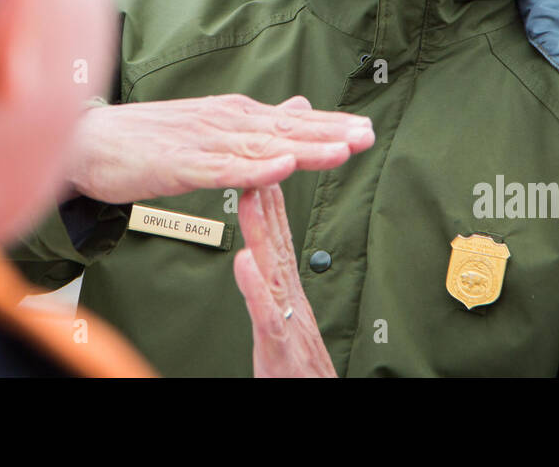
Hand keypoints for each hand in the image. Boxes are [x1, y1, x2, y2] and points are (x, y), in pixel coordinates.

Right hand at [66, 94, 373, 204]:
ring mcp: (203, 143)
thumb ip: (255, 123)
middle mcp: (224, 123)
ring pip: (263, 147)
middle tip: (368, 135)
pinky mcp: (181, 166)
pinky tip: (282, 167)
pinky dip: (254, 169)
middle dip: (329, 132)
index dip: (328, 125)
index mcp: (232, 116)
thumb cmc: (148, 138)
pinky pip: (224, 170)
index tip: (366, 129)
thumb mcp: (209, 126)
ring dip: (304, 148)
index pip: (290, 121)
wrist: (90, 142)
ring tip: (342, 150)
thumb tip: (300, 107)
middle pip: (285, 129)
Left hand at [233, 184, 336, 376]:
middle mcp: (291, 300)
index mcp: (290, 294)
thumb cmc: (299, 368)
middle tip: (257, 161)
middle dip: (266, 202)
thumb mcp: (286, 323)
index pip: (280, 241)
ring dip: (261, 231)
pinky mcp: (279, 346)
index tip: (265, 168)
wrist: (315, 395)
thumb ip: (272, 292)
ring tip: (250, 196)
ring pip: (272, 268)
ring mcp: (287, 320)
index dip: (272, 204)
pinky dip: (255, 287)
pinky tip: (244, 263)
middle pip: (277, 243)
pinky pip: (266, 313)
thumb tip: (259, 258)